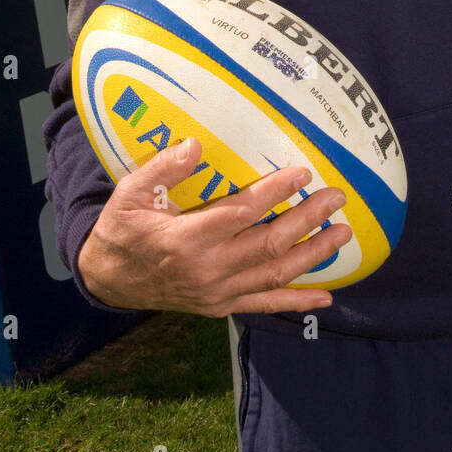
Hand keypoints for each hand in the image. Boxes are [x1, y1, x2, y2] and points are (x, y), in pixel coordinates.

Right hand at [78, 136, 350, 315]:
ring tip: (342, 234)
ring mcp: (217, 292)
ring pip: (274, 275)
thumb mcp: (129, 193)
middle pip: (268, 244)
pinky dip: (297, 301)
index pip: (240, 212)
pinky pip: (265, 305)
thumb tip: (195, 144)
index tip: (302, 172)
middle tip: (336, 197)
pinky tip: (327, 296)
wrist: (109, 280)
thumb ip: (162, 169)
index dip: (274, 193)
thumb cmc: (122, 228)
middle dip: (307, 219)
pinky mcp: (221, 307)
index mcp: (184, 239)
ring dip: (312, 254)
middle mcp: (206, 269)